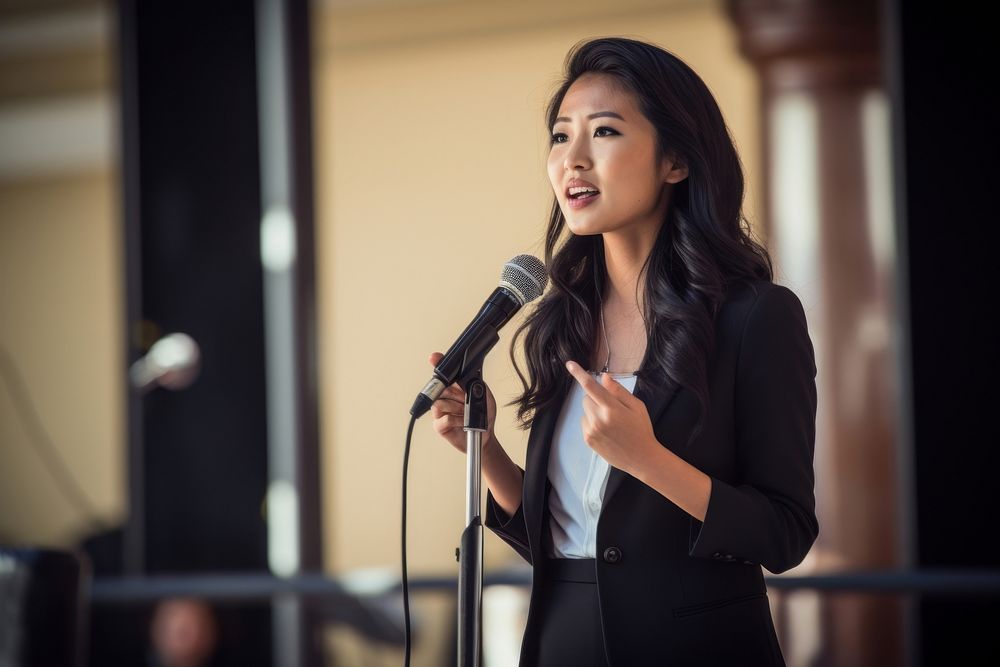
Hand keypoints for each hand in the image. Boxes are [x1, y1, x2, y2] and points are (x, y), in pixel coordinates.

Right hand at [427, 352, 497, 453]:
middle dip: (456, 394)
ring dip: (457, 408)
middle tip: (466, 399)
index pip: (444, 375)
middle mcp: (445, 398)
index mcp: (454, 389)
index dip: (438, 364)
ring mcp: (440, 412)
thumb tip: (470, 380)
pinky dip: (456, 420)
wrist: (485, 436)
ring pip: (440, 403)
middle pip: (441, 389)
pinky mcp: (439, 426)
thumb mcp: (486, 397)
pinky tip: (463, 422)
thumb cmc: (484, 417)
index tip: (434, 358)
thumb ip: (478, 386)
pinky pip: (444, 419)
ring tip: (466, 412)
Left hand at [565, 360, 660, 475]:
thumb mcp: (637, 406)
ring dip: (594, 411)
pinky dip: (592, 423)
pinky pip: (585, 423)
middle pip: (586, 398)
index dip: (579, 374)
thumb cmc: (641, 429)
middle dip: (596, 398)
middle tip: (611, 408)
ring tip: (611, 422)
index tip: (569, 364)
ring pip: (585, 410)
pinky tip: (606, 431)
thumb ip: (619, 391)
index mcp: (612, 408)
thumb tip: (604, 377)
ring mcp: (591, 430)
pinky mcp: (588, 439)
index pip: (590, 386)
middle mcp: (598, 419)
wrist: (641, 458)